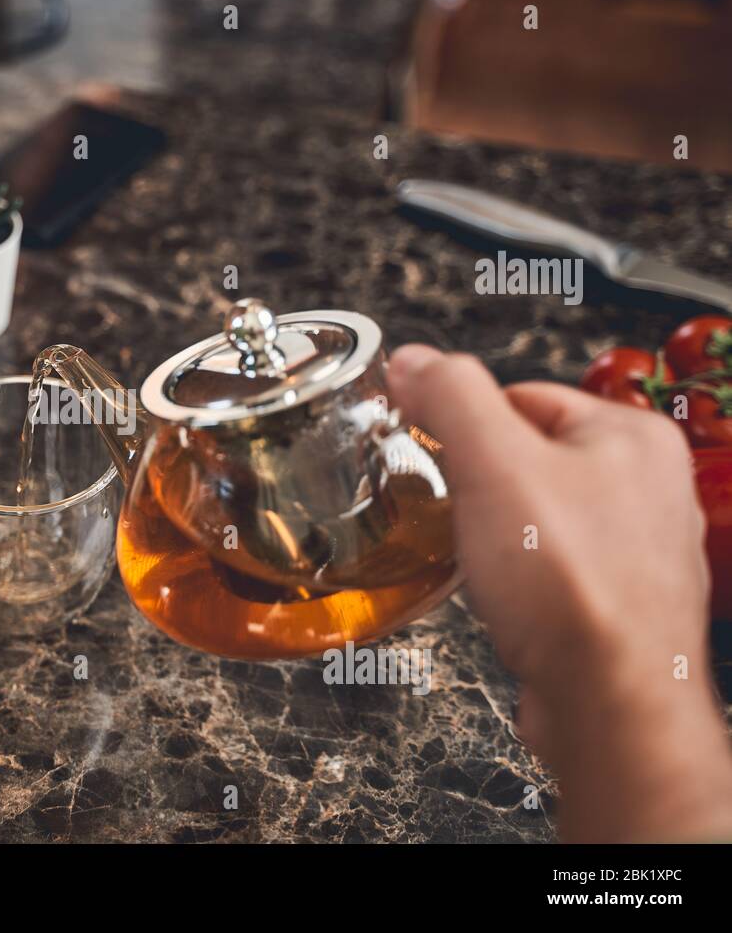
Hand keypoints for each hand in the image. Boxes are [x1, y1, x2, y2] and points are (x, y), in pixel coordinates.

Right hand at [388, 344, 731, 841]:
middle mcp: (651, 487)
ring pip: (541, 517)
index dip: (465, 424)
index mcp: (632, 436)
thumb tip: (415, 360)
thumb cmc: (571, 589)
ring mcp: (642, 549)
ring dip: (500, 534)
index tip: (433, 452)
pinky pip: (555, 569)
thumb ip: (452, 398)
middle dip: (482, 485)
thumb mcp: (493, 466)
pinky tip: (508, 599)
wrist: (612, 705)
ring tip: (481, 560)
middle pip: (529, 456)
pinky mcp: (623, 602)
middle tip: (456, 512)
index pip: (523, 395)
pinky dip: (523, 579)